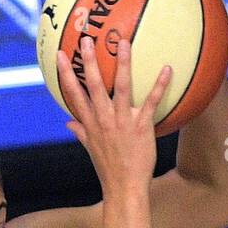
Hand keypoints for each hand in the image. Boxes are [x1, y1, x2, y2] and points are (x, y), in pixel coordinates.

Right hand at [56, 35, 170, 192]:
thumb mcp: (91, 150)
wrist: (124, 189)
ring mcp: (122, 122)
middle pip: (93, 86)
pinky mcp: (141, 127)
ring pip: (121, 88)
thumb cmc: (109, 170)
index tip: (60, 55)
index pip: (74, 95)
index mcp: (90, 124)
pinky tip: (167, 68)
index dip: (66, 74)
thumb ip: (80, 132)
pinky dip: (159, 85)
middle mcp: (104, 120)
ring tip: (123, 43)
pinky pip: (151, 102)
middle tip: (86, 38)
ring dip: (122, 64)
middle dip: (89, 61)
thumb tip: (68, 122)